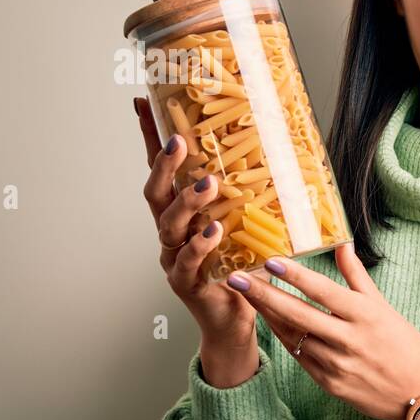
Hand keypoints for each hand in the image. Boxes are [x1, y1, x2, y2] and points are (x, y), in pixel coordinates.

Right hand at [136, 97, 258, 343]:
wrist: (235, 318)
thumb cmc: (241, 265)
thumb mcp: (244, 222)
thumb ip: (249, 194)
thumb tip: (277, 151)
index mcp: (181, 213)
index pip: (161, 170)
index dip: (149, 138)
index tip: (142, 101)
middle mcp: (171, 232)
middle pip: (156, 193)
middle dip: (163, 166)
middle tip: (178, 142)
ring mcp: (174, 257)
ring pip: (169, 226)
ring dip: (187, 202)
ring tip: (207, 184)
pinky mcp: (186, 283)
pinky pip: (185, 262)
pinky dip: (198, 246)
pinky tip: (213, 231)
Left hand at [224, 240, 419, 419]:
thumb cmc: (406, 347)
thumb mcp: (385, 308)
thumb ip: (358, 277)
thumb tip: (343, 245)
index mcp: (365, 316)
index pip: (323, 290)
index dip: (296, 276)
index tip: (270, 261)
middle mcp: (349, 339)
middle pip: (298, 313)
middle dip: (264, 295)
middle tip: (236, 279)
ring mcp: (337, 364)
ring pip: (293, 336)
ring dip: (269, 316)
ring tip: (247, 296)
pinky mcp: (330, 385)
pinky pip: (300, 357)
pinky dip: (284, 338)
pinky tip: (271, 323)